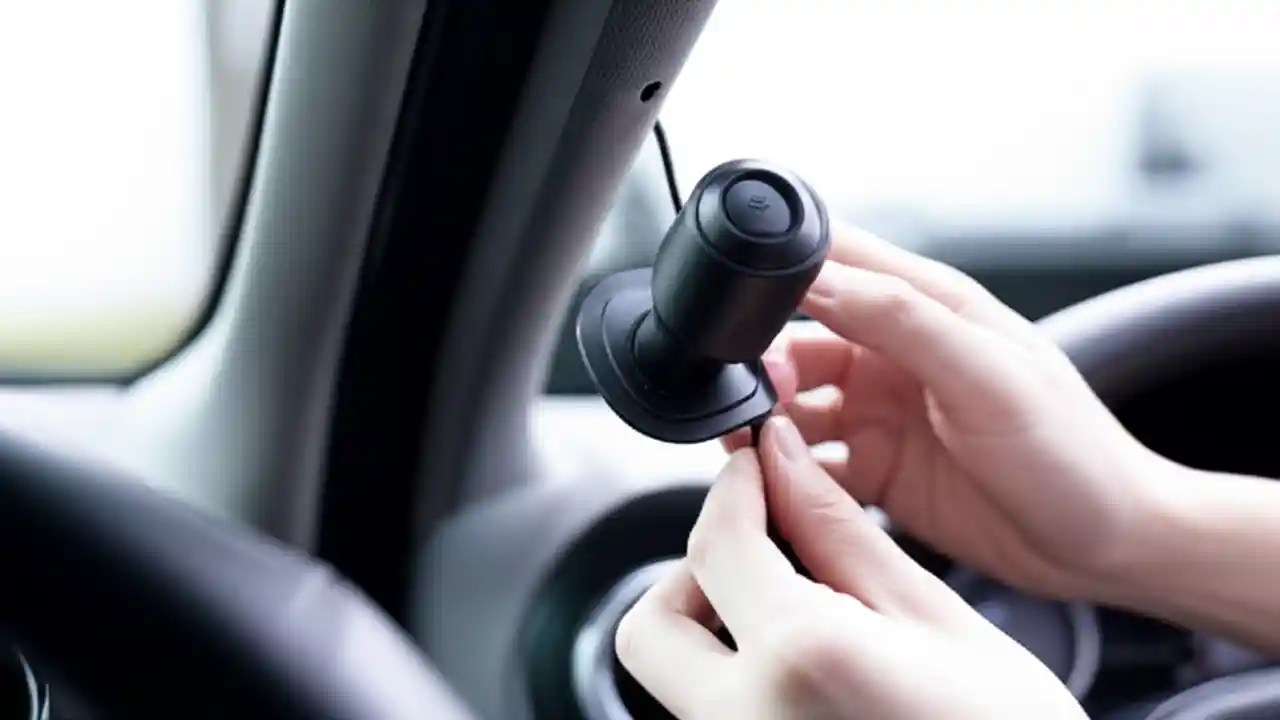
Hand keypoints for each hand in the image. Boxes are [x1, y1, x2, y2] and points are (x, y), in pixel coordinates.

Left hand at [617, 416, 1085, 719]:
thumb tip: (784, 461)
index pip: (716, 544)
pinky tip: (804, 656)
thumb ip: (841, 534)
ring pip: (671, 676)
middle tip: (762, 545)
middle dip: (696, 570)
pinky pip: (707, 713)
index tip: (757, 468)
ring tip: (793, 602)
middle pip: (651, 625)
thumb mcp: (935, 621)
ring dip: (709, 624)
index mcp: (799, 659)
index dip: (732, 489)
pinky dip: (733, 671)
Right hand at [727, 225, 1166, 599]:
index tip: (740, 299)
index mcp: (929, 308)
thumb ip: (901, 320)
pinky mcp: (877, 472)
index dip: (783, 271)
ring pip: (793, 403)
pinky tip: (777, 482)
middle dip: (764, 362)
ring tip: (753, 443)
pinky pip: (807, 464)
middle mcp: (897, 356)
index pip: (837, 261)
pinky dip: (781, 471)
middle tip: (753, 394)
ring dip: (765, 418)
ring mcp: (884, 415)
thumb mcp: (987, 376)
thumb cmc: (1071, 452)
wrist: (1108, 547)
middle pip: (798, 339)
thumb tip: (815, 279)